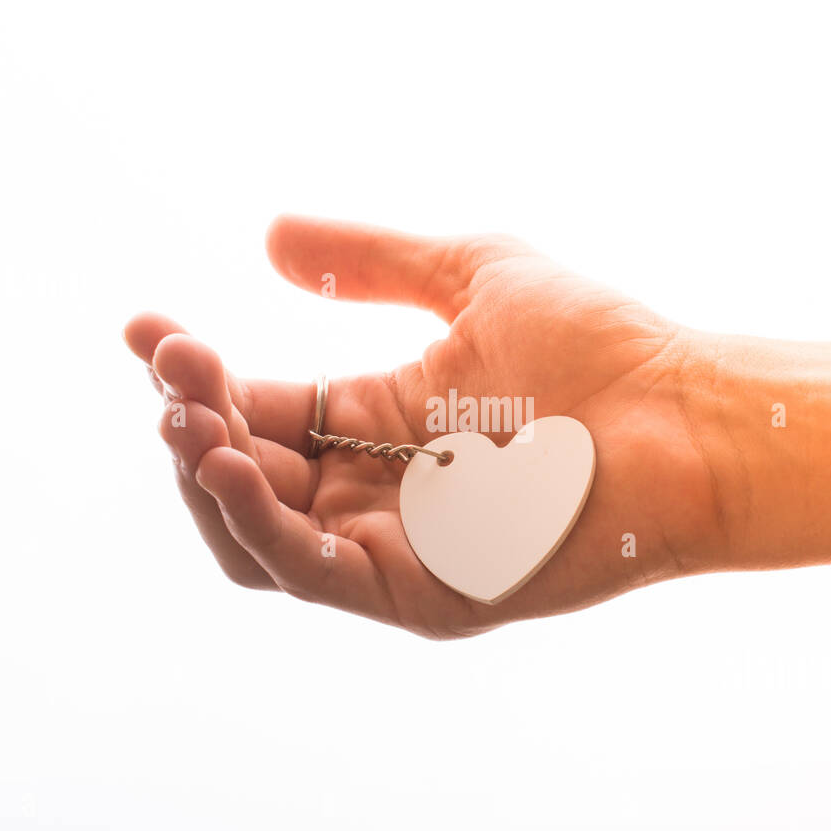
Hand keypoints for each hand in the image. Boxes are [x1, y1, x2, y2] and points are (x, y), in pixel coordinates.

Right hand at [124, 216, 722, 637]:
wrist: (686, 413)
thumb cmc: (599, 346)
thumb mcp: (468, 276)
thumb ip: (372, 262)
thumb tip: (272, 234)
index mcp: (375, 430)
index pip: (258, 413)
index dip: (195, 377)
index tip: (145, 329)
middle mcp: (374, 498)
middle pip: (244, 480)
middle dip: (193, 423)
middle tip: (174, 365)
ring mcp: (395, 554)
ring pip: (258, 540)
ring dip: (208, 480)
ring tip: (184, 417)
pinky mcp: (424, 596)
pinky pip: (314, 574)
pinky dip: (261, 526)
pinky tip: (232, 464)